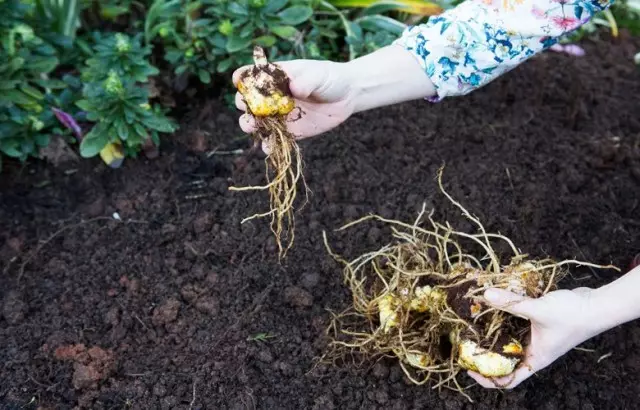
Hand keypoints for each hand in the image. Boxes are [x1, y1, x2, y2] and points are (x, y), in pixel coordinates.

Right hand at [232, 45, 436, 153]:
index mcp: (275, 77)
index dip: (242, 78)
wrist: (347, 96)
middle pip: (248, 101)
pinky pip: (274, 140)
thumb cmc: (330, 78)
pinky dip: (269, 145)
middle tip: (249, 108)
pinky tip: (269, 146)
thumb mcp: (319, 75)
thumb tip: (294, 89)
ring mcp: (279, 115)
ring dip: (251, 125)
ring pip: (257, 123)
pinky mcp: (290, 132)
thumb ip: (307, 80)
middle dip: (245, 105)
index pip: (251, 76)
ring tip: (253, 127)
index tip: (239, 81)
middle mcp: (272, 97)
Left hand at [468, 286, 598, 388]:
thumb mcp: (538, 310)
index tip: (469, 368)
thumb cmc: (573, 315)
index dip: (487, 379)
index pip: (507, 380)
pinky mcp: (537, 323)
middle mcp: (534, 352)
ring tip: (474, 321)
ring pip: (509, 339)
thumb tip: (485, 294)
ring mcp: (536, 338)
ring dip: (493, 332)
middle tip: (465, 340)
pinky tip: (494, 304)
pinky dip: (505, 316)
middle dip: (485, 353)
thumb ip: (511, 303)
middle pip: (504, 360)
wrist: (597, 304)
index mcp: (535, 360)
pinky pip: (516, 323)